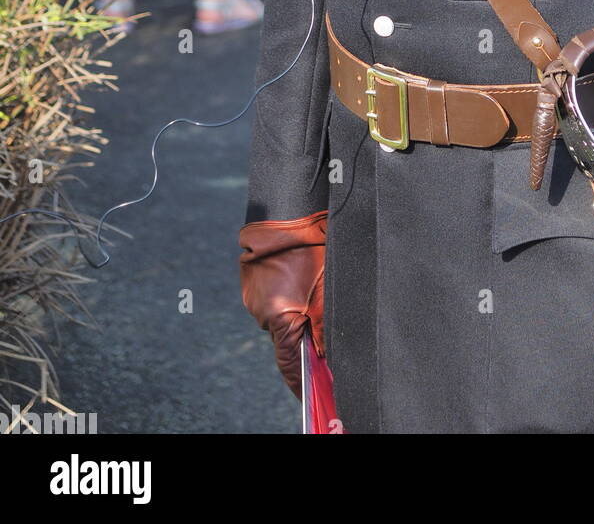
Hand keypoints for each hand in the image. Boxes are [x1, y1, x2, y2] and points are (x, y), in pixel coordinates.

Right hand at [239, 211, 327, 398]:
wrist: (287, 209)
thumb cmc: (310, 246)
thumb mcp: (326, 288)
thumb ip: (323, 326)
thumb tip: (325, 354)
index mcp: (278, 317)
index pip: (289, 364)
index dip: (300, 383)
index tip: (311, 399)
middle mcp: (260, 311)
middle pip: (287, 339)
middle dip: (305, 340)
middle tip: (326, 338)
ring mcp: (253, 296)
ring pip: (281, 316)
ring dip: (297, 313)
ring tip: (314, 292)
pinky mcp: (252, 281)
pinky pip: (273, 298)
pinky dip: (288, 296)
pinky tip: (301, 278)